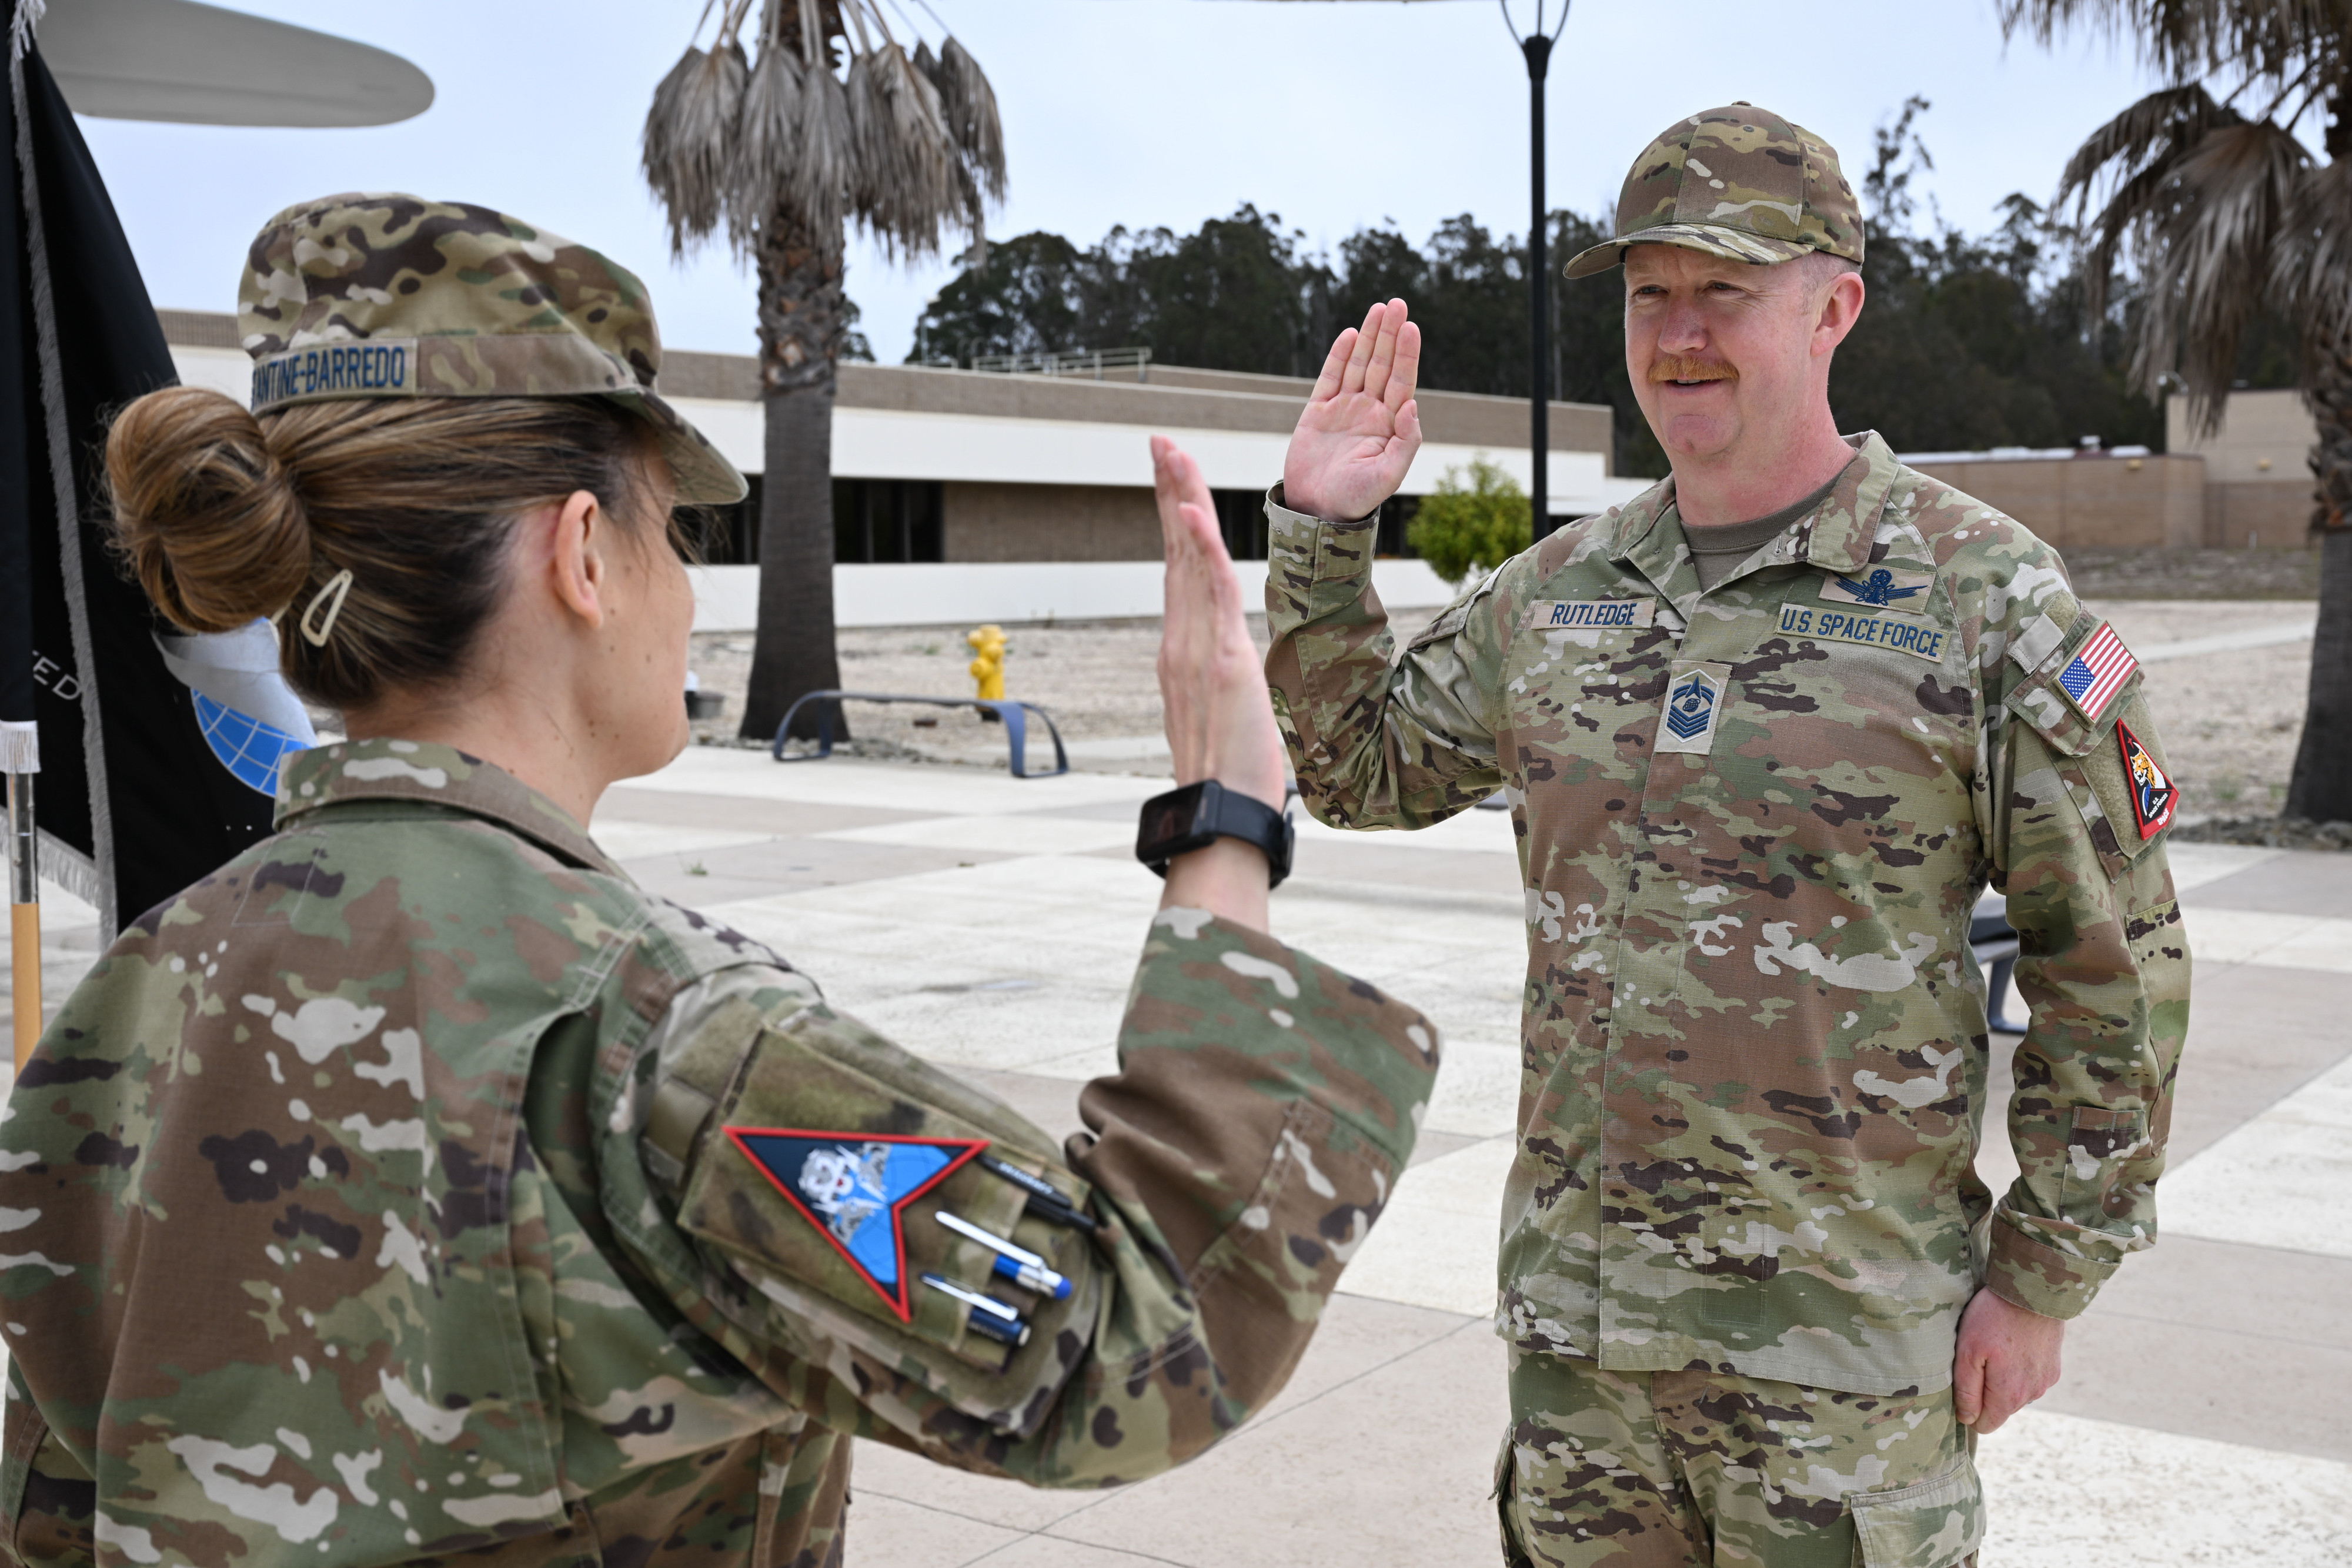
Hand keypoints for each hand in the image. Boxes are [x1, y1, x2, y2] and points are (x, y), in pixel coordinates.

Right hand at [1152, 435, 1287, 929]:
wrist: (1224, 816)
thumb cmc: (1231, 774)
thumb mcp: (1223, 714)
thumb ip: (1218, 681)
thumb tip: (1225, 668)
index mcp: (1182, 652)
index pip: (1178, 571)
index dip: (1173, 521)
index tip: (1171, 478)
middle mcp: (1179, 643)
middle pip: (1174, 552)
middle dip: (1168, 491)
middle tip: (1161, 442)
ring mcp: (1196, 651)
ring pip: (1187, 561)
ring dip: (1180, 501)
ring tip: (1173, 454)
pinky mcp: (1221, 663)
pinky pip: (1210, 595)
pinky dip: (1201, 550)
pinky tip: (1193, 513)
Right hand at [1282, 298, 1422, 521]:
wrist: (1316, 512)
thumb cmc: (1356, 498)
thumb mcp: (1389, 475)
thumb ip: (1406, 441)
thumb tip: (1412, 404)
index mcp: (1389, 425)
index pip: (1402, 381)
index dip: (1406, 353)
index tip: (1410, 326)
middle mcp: (1369, 412)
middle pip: (1382, 364)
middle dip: (1389, 334)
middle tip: (1397, 303)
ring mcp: (1343, 410)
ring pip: (1358, 365)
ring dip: (1369, 336)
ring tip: (1379, 308)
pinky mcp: (1317, 413)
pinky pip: (1330, 378)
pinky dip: (1339, 356)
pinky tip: (1350, 334)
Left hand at [1952, 1288, 2064, 1433]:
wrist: (2033, 1292)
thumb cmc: (1993, 1319)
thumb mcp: (1968, 1351)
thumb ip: (1967, 1390)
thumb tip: (1967, 1418)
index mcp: (2009, 1395)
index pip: (1985, 1424)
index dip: (1969, 1410)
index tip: (1963, 1383)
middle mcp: (2032, 1394)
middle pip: (2000, 1409)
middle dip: (1985, 1392)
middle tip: (1978, 1359)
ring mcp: (2045, 1382)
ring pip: (2015, 1394)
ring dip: (2003, 1379)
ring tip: (1996, 1349)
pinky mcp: (2053, 1368)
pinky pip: (2030, 1379)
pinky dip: (2019, 1368)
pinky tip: (2012, 1346)